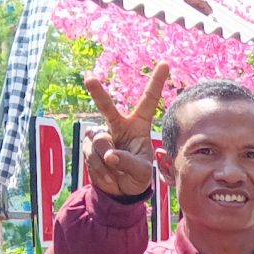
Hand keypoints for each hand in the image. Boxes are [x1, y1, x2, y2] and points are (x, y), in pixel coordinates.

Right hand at [83, 64, 167, 198]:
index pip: (148, 100)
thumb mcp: (142, 173)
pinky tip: (107, 172)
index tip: (166, 63)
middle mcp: (118, 125)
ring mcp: (102, 134)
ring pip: (100, 142)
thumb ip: (129, 163)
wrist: (119, 190)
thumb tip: (109, 154)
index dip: (156, 81)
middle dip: (98, 92)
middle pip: (107, 107)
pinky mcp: (88, 145)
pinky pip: (91, 155)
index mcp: (138, 125)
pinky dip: (100, 169)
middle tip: (89, 77)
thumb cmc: (136, 176)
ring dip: (108, 162)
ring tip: (116, 170)